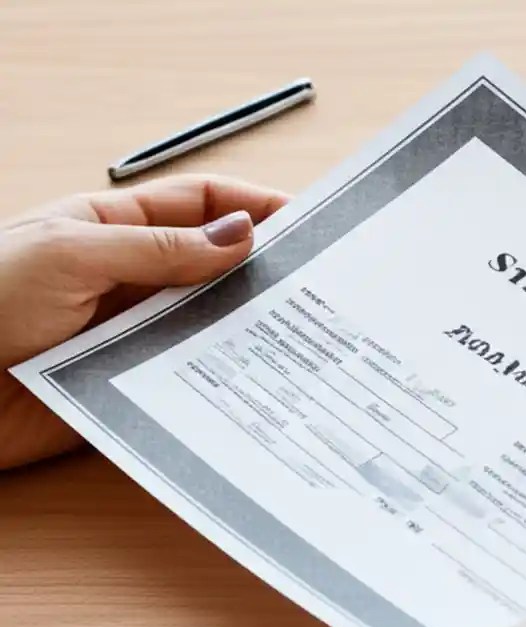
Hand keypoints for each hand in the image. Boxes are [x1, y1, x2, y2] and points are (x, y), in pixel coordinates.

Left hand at [0, 174, 288, 469]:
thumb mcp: (72, 254)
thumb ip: (160, 249)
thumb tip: (241, 235)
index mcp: (109, 226)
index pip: (198, 205)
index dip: (253, 207)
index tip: (307, 221)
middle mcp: (126, 277)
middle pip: (211, 265)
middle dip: (262, 270)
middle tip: (317, 282)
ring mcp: (129, 332)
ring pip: (205, 324)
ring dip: (245, 327)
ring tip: (298, 333)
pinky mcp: (127, 386)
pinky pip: (185, 380)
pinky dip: (220, 380)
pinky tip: (253, 381)